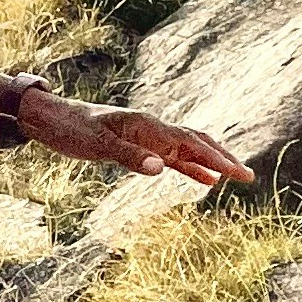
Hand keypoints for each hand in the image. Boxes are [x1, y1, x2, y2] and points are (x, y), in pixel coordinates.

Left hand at [22, 92, 253, 188]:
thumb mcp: (97, 144)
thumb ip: (129, 156)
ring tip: (237, 176)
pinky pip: (174, 159)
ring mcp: (149, 137)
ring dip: (213, 162)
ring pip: (190, 149)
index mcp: (147, 125)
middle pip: (197, 142)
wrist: (53, 119)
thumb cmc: (73, 130)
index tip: (237, 173)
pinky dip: (192, 169)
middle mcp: (153, 128)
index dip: (214, 158)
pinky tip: (206, 182)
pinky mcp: (141, 147)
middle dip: (223, 158)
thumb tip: (161, 168)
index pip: (189, 143)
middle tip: (248, 176)